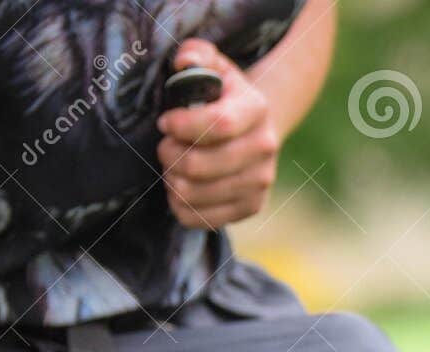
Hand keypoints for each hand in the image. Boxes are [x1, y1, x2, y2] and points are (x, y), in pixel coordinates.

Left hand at [157, 40, 277, 229]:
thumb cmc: (222, 95)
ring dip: (172, 180)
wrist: (253, 128)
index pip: (218, 125)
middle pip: (200, 166)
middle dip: (169, 155)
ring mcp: (260, 182)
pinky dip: (180, 205)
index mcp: (256, 109)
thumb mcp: (213, 66)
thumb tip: (184, 63)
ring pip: (195, 194)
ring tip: (171, 166)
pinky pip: (200, 218)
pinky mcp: (251, 208)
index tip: (165, 122)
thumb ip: (196, 54)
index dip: (182, 126)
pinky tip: (180, 188)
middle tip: (164, 146)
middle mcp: (265, 148)